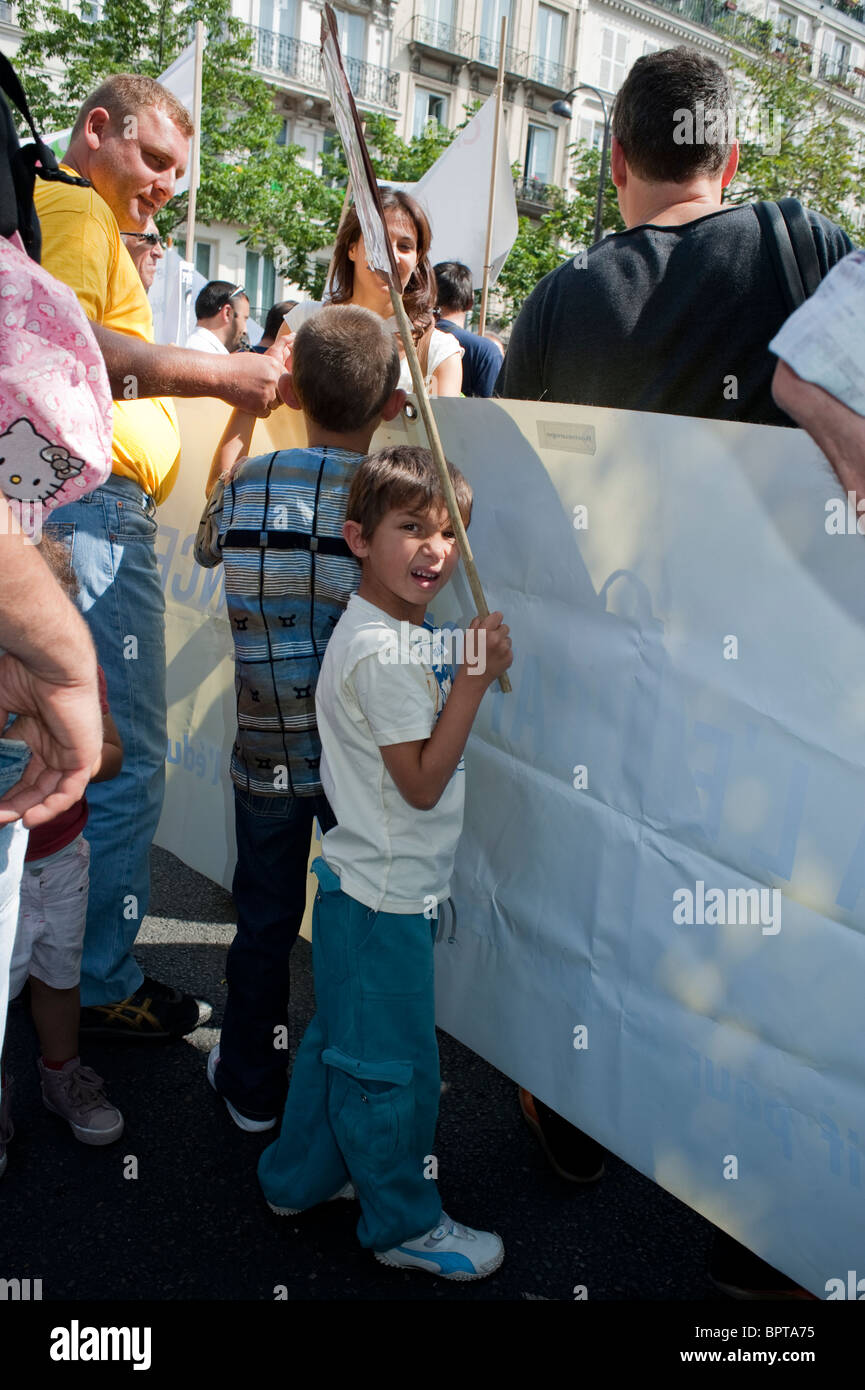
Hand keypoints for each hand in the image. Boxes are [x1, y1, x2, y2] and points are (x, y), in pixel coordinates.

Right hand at [0, 655, 101, 826]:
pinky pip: (69, 791)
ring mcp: (69, 751)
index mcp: (35, 731)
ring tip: (3, 819)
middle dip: (11, 802)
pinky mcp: (83, 756)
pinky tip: (29, 817)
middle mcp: (53, 744)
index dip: (3, 787)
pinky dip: (51, 807)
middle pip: (33, 784)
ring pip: (49, 791)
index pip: (19, 768)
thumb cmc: (24, 673)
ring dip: (26, 808)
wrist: (50, 661)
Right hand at [217, 348, 289, 416]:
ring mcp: (268, 393)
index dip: (279, 387)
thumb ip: (271, 369)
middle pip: (283, 395)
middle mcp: (274, 379)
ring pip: (275, 406)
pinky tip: (247, 403)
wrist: (218, 374)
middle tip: (259, 394)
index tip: (270, 388)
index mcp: (275, 365)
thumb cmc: (234, 366)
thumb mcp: (256, 360)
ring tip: (251, 396)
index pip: (287, 382)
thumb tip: (283, 380)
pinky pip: (266, 414)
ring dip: (265, 404)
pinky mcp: (259, 406)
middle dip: (274, 397)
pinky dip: (258, 412)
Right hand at [465, 612, 512, 685]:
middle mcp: (496, 639)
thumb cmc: (468, 658)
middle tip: (490, 640)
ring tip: (492, 652)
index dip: (495, 620)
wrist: (473, 678)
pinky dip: (504, 653)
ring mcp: (504, 649)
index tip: (493, 624)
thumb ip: (476, 625)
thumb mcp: (467, 638)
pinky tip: (495, 658)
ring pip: (508, 640)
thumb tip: (484, 618)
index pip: (498, 616)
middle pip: (505, 628)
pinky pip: (509, 650)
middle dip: (499, 632)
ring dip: (502, 643)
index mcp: (485, 632)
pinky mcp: (509, 658)